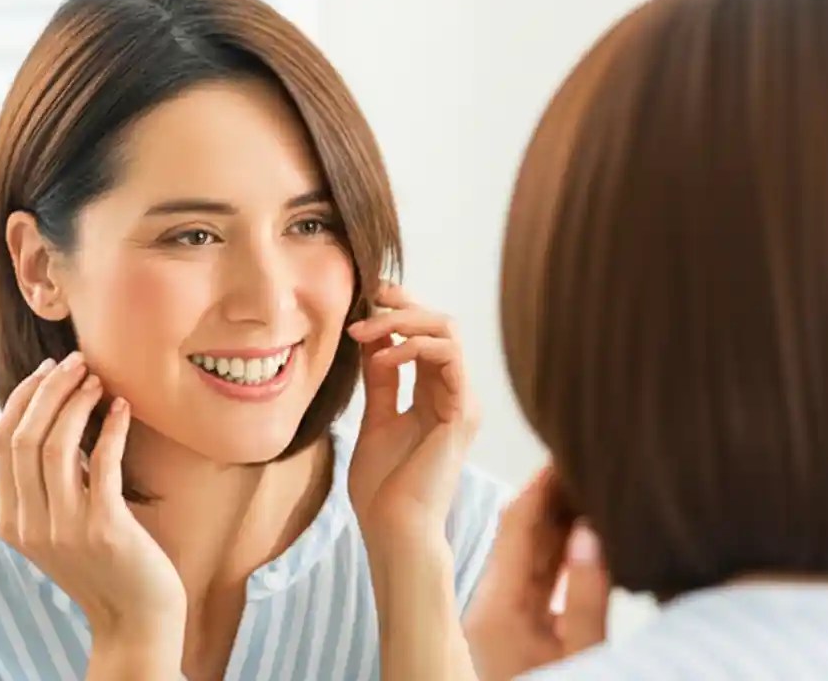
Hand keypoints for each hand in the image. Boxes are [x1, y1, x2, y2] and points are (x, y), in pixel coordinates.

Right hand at [0, 352, 185, 650]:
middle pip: (24, 437)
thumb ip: (51, 485)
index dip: (22, 400)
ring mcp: (64, 528)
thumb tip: (58, 420)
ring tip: (99, 378)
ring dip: (77, 402)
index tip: (48, 370)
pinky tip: (123, 408)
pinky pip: (100, 463)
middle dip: (49, 390)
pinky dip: (110, 428)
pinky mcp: (104, 527)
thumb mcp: (65, 524)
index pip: (2, 444)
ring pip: (56, 445)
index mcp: (13, 522)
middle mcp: (30, 525)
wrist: (136, 618)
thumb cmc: (109, 563)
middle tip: (77, 361)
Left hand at [346, 283, 479, 540]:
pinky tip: (382, 358)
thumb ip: (379, 381)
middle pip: (442, 324)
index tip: (367, 297)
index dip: (401, 309)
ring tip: (365, 332)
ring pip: (448, 331)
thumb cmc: (383, 490)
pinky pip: (448, 357)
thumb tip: (371, 339)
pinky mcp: (462, 411)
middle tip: (367, 301)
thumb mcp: (375, 420)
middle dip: (403, 305)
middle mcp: (455, 393)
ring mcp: (462, 401)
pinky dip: (412, 347)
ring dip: (403, 322)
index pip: (427, 335)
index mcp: (436, 396)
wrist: (394, 530)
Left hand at [464, 468, 610, 680]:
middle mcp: (491, 607)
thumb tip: (591, 533)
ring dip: (560, 525)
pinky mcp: (516, 633)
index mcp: (497, 609)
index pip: (516, 526)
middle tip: (585, 462)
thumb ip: (586, 597)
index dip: (541, 485)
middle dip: (555, 498)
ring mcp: (501, 620)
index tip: (563, 451)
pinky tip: (586, 538)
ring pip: (531, 558)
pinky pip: (537, 581)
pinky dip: (561, 556)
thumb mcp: (580, 654)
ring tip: (590, 488)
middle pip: (522, 537)